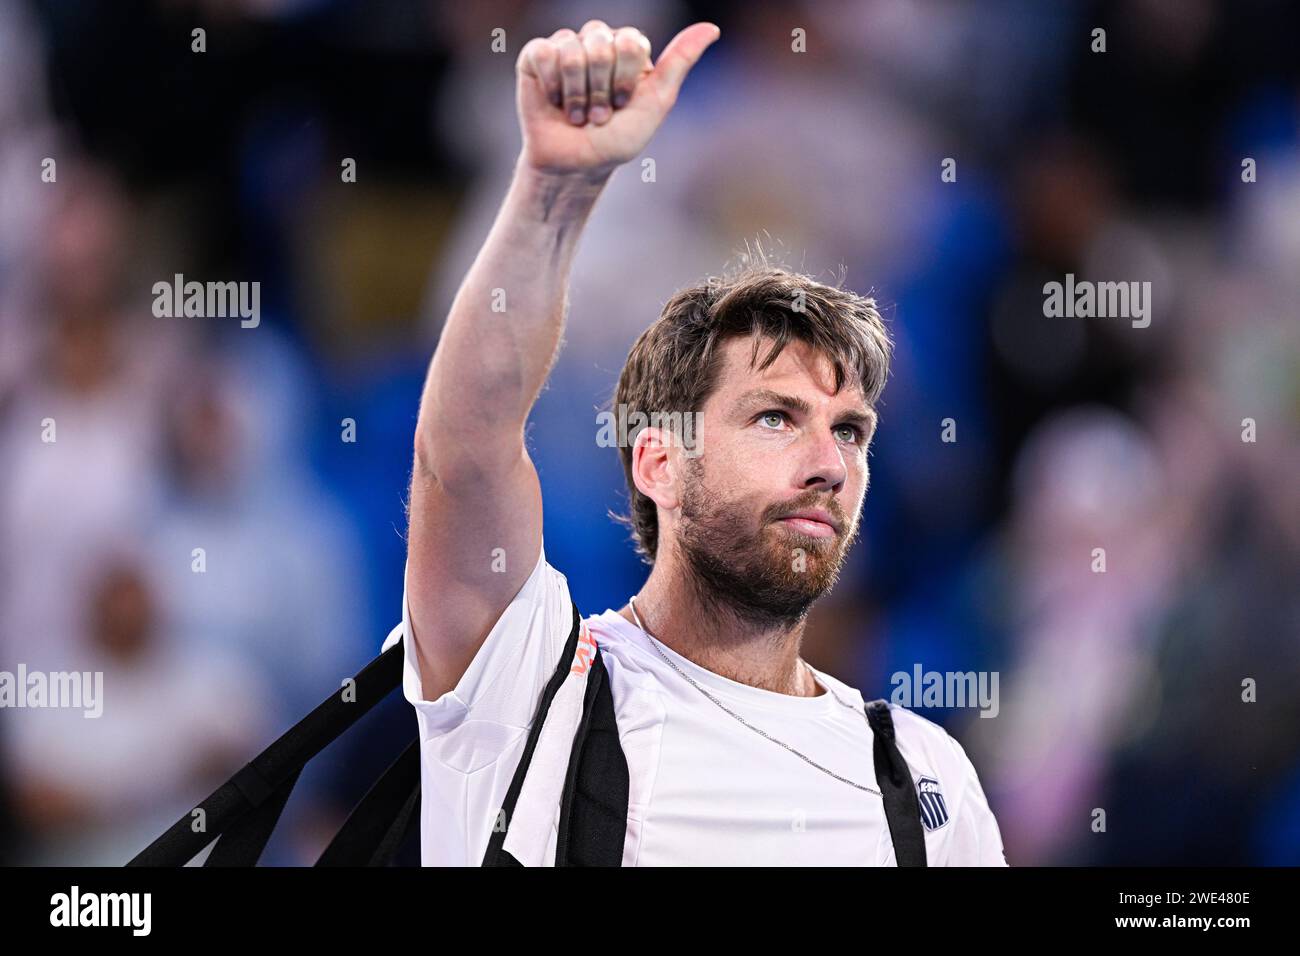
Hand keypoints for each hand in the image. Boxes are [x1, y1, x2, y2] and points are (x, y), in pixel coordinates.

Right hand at [516, 20, 719, 176]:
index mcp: (628, 48)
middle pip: (601, 43)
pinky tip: (555, 102)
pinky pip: (545, 52)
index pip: (631, 42)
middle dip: (601, 89)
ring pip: (573, 50)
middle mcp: (598, 41)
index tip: (623, 106)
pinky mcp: (536, 57)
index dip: (626, 79)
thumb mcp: (655, 102)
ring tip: (578, 114)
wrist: (576, 166)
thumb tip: (712, 27)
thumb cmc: (616, 139)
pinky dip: (553, 86)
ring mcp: (566, 47)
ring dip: (577, 94)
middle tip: (599, 115)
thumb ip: (680, 62)